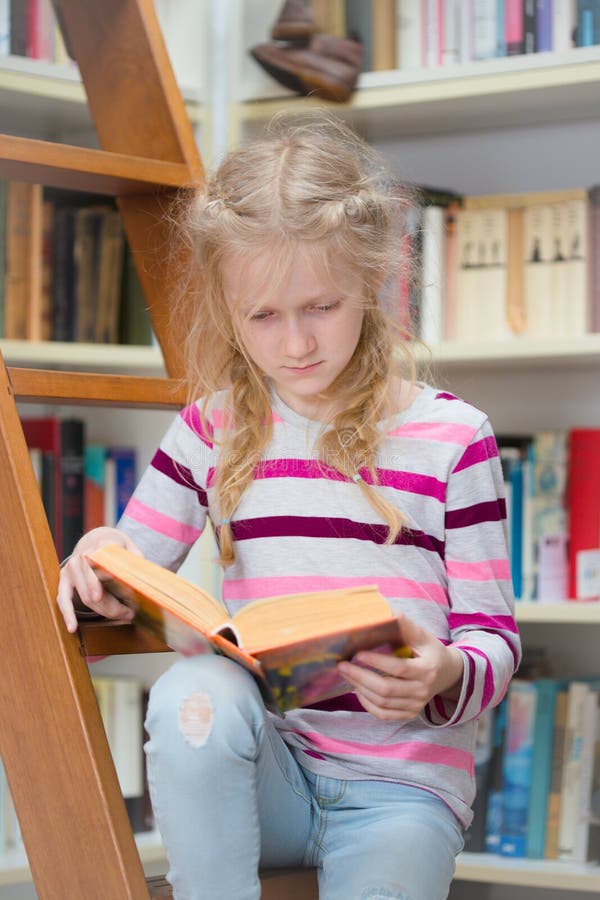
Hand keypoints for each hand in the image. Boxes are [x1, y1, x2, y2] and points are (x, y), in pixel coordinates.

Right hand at [57, 527, 143, 633]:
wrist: (94, 540)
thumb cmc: (115, 548)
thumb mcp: (130, 547)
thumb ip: (136, 560)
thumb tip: (144, 576)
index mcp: (100, 546)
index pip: (101, 565)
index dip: (101, 580)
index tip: (100, 596)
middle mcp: (82, 557)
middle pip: (95, 590)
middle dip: (113, 606)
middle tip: (130, 612)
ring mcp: (71, 569)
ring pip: (86, 598)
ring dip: (105, 612)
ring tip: (123, 615)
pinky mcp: (64, 581)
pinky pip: (63, 601)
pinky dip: (68, 615)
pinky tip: (73, 627)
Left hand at [337, 613, 463, 721]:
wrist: (448, 674)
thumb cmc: (431, 651)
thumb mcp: (423, 636)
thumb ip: (405, 625)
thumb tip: (385, 611)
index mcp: (427, 670)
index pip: (398, 668)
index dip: (377, 662)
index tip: (357, 653)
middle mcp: (422, 691)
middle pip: (387, 689)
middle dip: (361, 677)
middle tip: (343, 666)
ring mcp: (416, 705)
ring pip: (383, 703)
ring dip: (361, 689)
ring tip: (347, 675)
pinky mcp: (410, 714)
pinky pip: (385, 715)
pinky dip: (368, 705)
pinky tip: (358, 691)